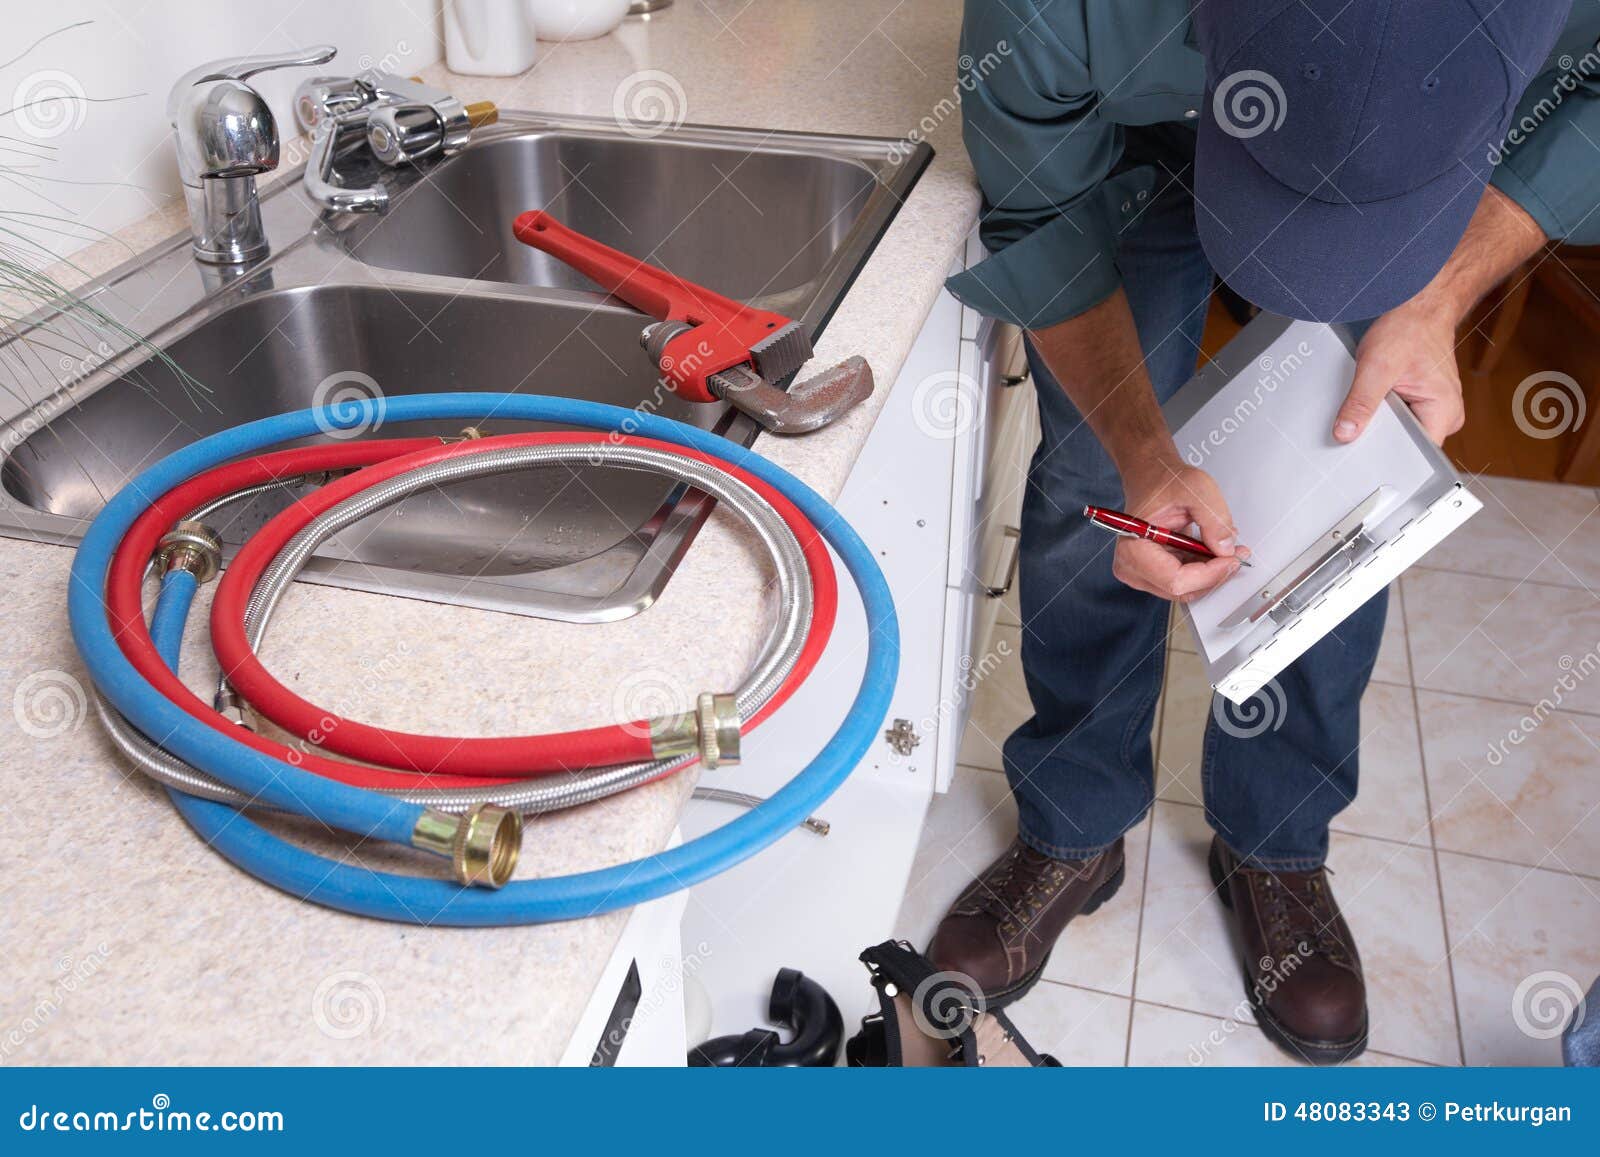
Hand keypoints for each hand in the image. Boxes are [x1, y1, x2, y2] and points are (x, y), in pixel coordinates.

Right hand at [1112, 460, 1247, 602]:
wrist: (1151, 476)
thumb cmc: (1163, 479)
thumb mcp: (1196, 488)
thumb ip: (1214, 519)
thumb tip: (1226, 548)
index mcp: (1134, 547)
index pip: (1175, 580)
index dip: (1208, 574)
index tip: (1231, 559)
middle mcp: (1131, 565)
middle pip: (1181, 589)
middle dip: (1213, 575)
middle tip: (1236, 555)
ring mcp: (1141, 572)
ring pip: (1185, 589)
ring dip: (1210, 573)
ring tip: (1226, 549)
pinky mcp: (1153, 572)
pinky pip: (1184, 581)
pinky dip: (1203, 570)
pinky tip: (1211, 551)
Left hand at [1335, 302, 1464, 445]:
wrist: (1419, 306)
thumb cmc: (1409, 328)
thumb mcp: (1377, 366)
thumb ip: (1361, 402)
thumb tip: (1345, 433)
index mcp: (1445, 412)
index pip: (1415, 453)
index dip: (1386, 457)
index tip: (1361, 459)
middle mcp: (1445, 415)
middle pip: (1405, 445)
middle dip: (1377, 440)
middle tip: (1351, 433)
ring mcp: (1433, 409)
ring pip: (1398, 432)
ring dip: (1378, 425)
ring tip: (1362, 414)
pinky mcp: (1420, 403)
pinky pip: (1397, 419)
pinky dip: (1380, 414)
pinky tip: (1368, 406)